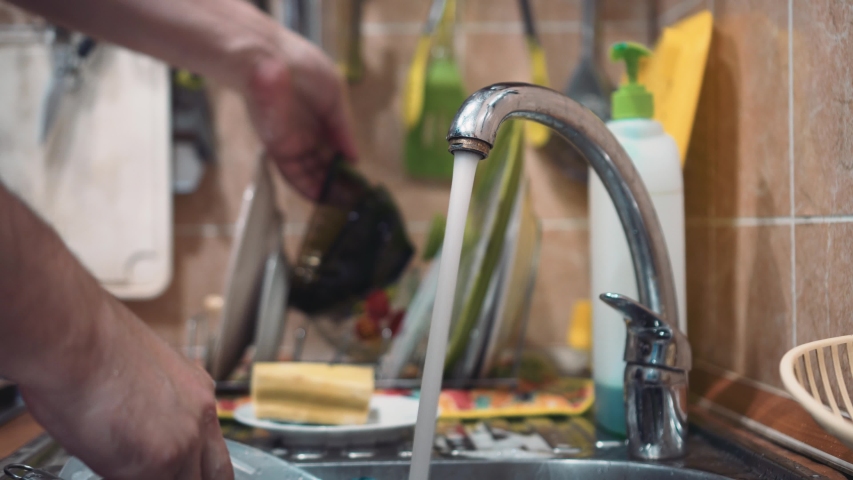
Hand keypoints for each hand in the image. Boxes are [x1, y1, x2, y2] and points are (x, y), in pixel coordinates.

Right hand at [19, 300, 233, 479]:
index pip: (210, 446)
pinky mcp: (158, 464)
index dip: (194, 465)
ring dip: (163, 479)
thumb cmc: (89, 345)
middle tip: (170, 475)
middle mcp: (200, 417)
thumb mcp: (143, 370)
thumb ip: (155, 405)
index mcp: (198, 392)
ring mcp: (183, 443)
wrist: (74, 338)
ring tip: (133, 473)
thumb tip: (141, 427)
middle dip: (197, 479)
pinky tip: (115, 473)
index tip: (179, 471)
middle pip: (216, 473)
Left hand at [244, 29, 357, 199]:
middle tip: (349, 197)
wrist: (267, 59)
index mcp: (322, 117)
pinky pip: (291, 172)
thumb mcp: (335, 94)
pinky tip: (320, 196)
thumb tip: (353, 155)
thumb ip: (343, 127)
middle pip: (322, 164)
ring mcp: (292, 141)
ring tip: (338, 201)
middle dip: (335, 181)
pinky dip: (304, 186)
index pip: (335, 148)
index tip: (357, 179)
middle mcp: (307, 132)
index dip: (346, 164)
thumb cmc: (301, 65)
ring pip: (308, 172)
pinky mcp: (276, 147)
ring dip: (322, 188)